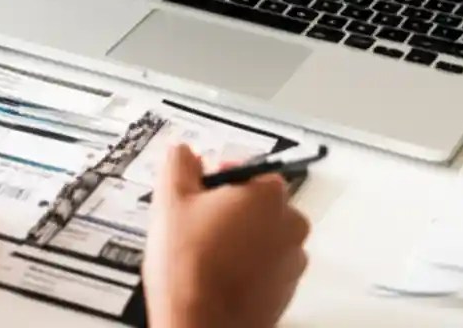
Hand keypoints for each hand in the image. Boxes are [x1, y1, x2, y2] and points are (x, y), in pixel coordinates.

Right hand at [144, 145, 309, 327]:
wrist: (200, 325)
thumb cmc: (190, 268)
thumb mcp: (170, 200)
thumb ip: (178, 163)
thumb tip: (183, 152)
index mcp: (268, 195)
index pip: (250, 170)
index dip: (220, 177)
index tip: (200, 190)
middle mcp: (290, 225)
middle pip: (260, 203)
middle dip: (232, 208)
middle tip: (198, 221)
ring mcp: (292, 261)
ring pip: (264, 235)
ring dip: (240, 237)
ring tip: (205, 251)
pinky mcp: (287, 290)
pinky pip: (267, 265)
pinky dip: (247, 265)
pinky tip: (217, 272)